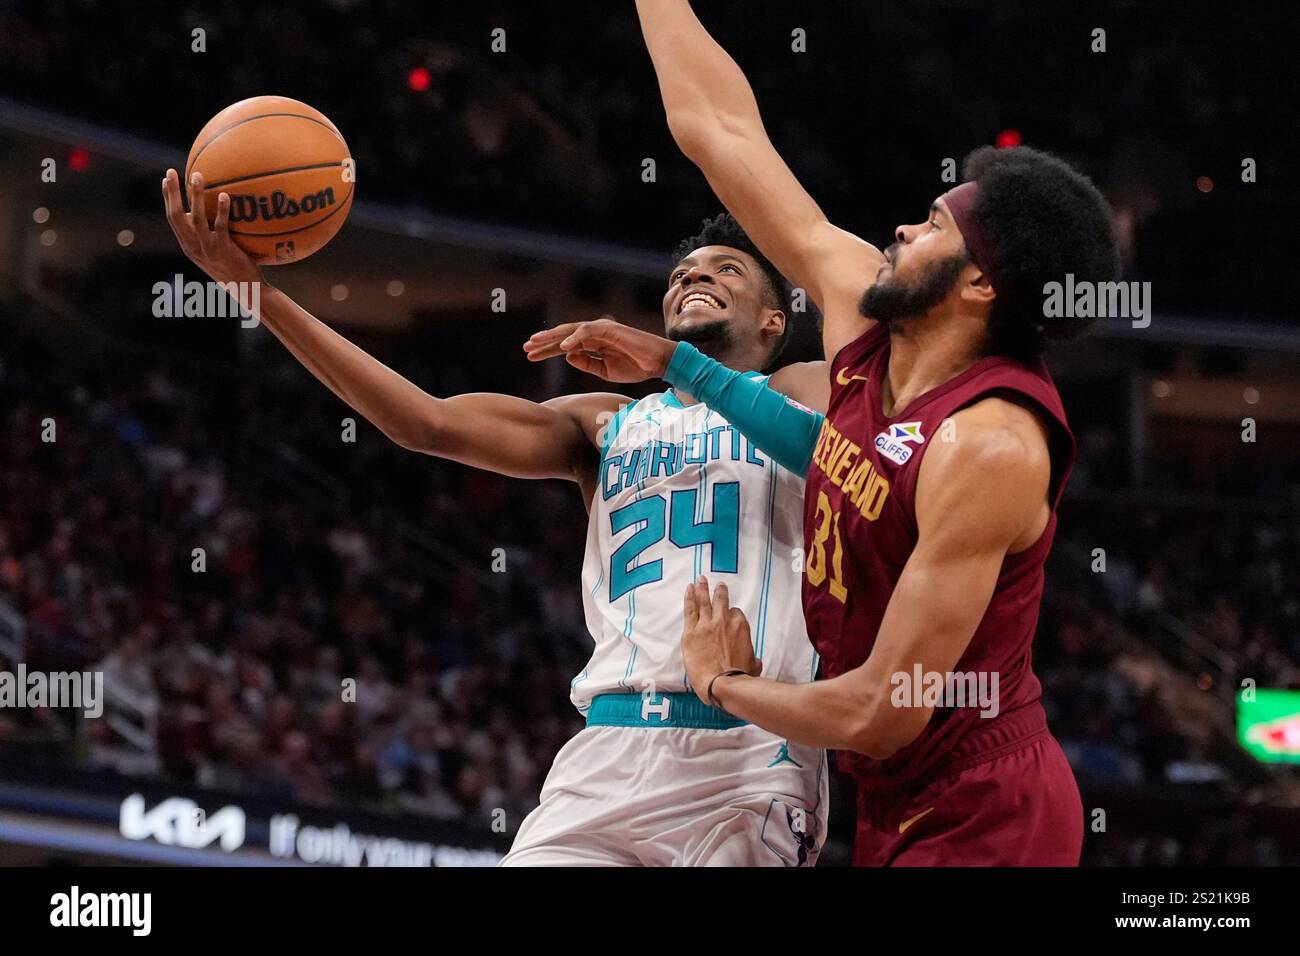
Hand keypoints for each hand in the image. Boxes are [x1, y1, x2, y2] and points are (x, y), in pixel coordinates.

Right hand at [162, 169, 264, 289]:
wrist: (247, 289)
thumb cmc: (234, 267)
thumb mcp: (215, 250)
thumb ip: (208, 233)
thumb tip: (211, 209)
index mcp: (188, 245)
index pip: (172, 218)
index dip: (168, 198)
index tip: (166, 179)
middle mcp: (193, 246)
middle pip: (175, 216)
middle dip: (172, 193)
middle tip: (171, 171)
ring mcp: (207, 248)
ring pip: (196, 217)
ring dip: (195, 195)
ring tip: (197, 176)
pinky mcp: (223, 249)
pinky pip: (221, 226)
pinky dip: (221, 210)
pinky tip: (224, 195)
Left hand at [523, 318, 676, 383]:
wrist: (658, 363)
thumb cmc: (636, 366)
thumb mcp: (605, 371)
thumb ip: (587, 364)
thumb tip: (567, 356)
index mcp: (593, 344)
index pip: (565, 346)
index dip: (547, 351)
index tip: (530, 356)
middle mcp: (595, 334)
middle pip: (564, 336)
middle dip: (544, 342)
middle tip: (526, 347)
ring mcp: (602, 329)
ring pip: (572, 331)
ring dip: (553, 337)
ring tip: (536, 343)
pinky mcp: (611, 329)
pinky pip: (588, 332)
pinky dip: (574, 338)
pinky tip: (562, 348)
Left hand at [682, 575, 760, 706]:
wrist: (721, 683)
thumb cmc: (740, 676)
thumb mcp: (754, 665)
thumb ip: (753, 659)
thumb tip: (755, 662)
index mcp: (740, 626)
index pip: (736, 613)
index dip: (732, 614)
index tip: (729, 615)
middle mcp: (723, 621)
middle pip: (720, 601)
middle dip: (719, 591)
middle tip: (718, 584)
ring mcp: (706, 625)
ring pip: (703, 601)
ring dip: (702, 589)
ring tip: (700, 579)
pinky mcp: (691, 632)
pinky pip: (690, 610)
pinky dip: (689, 598)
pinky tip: (688, 589)